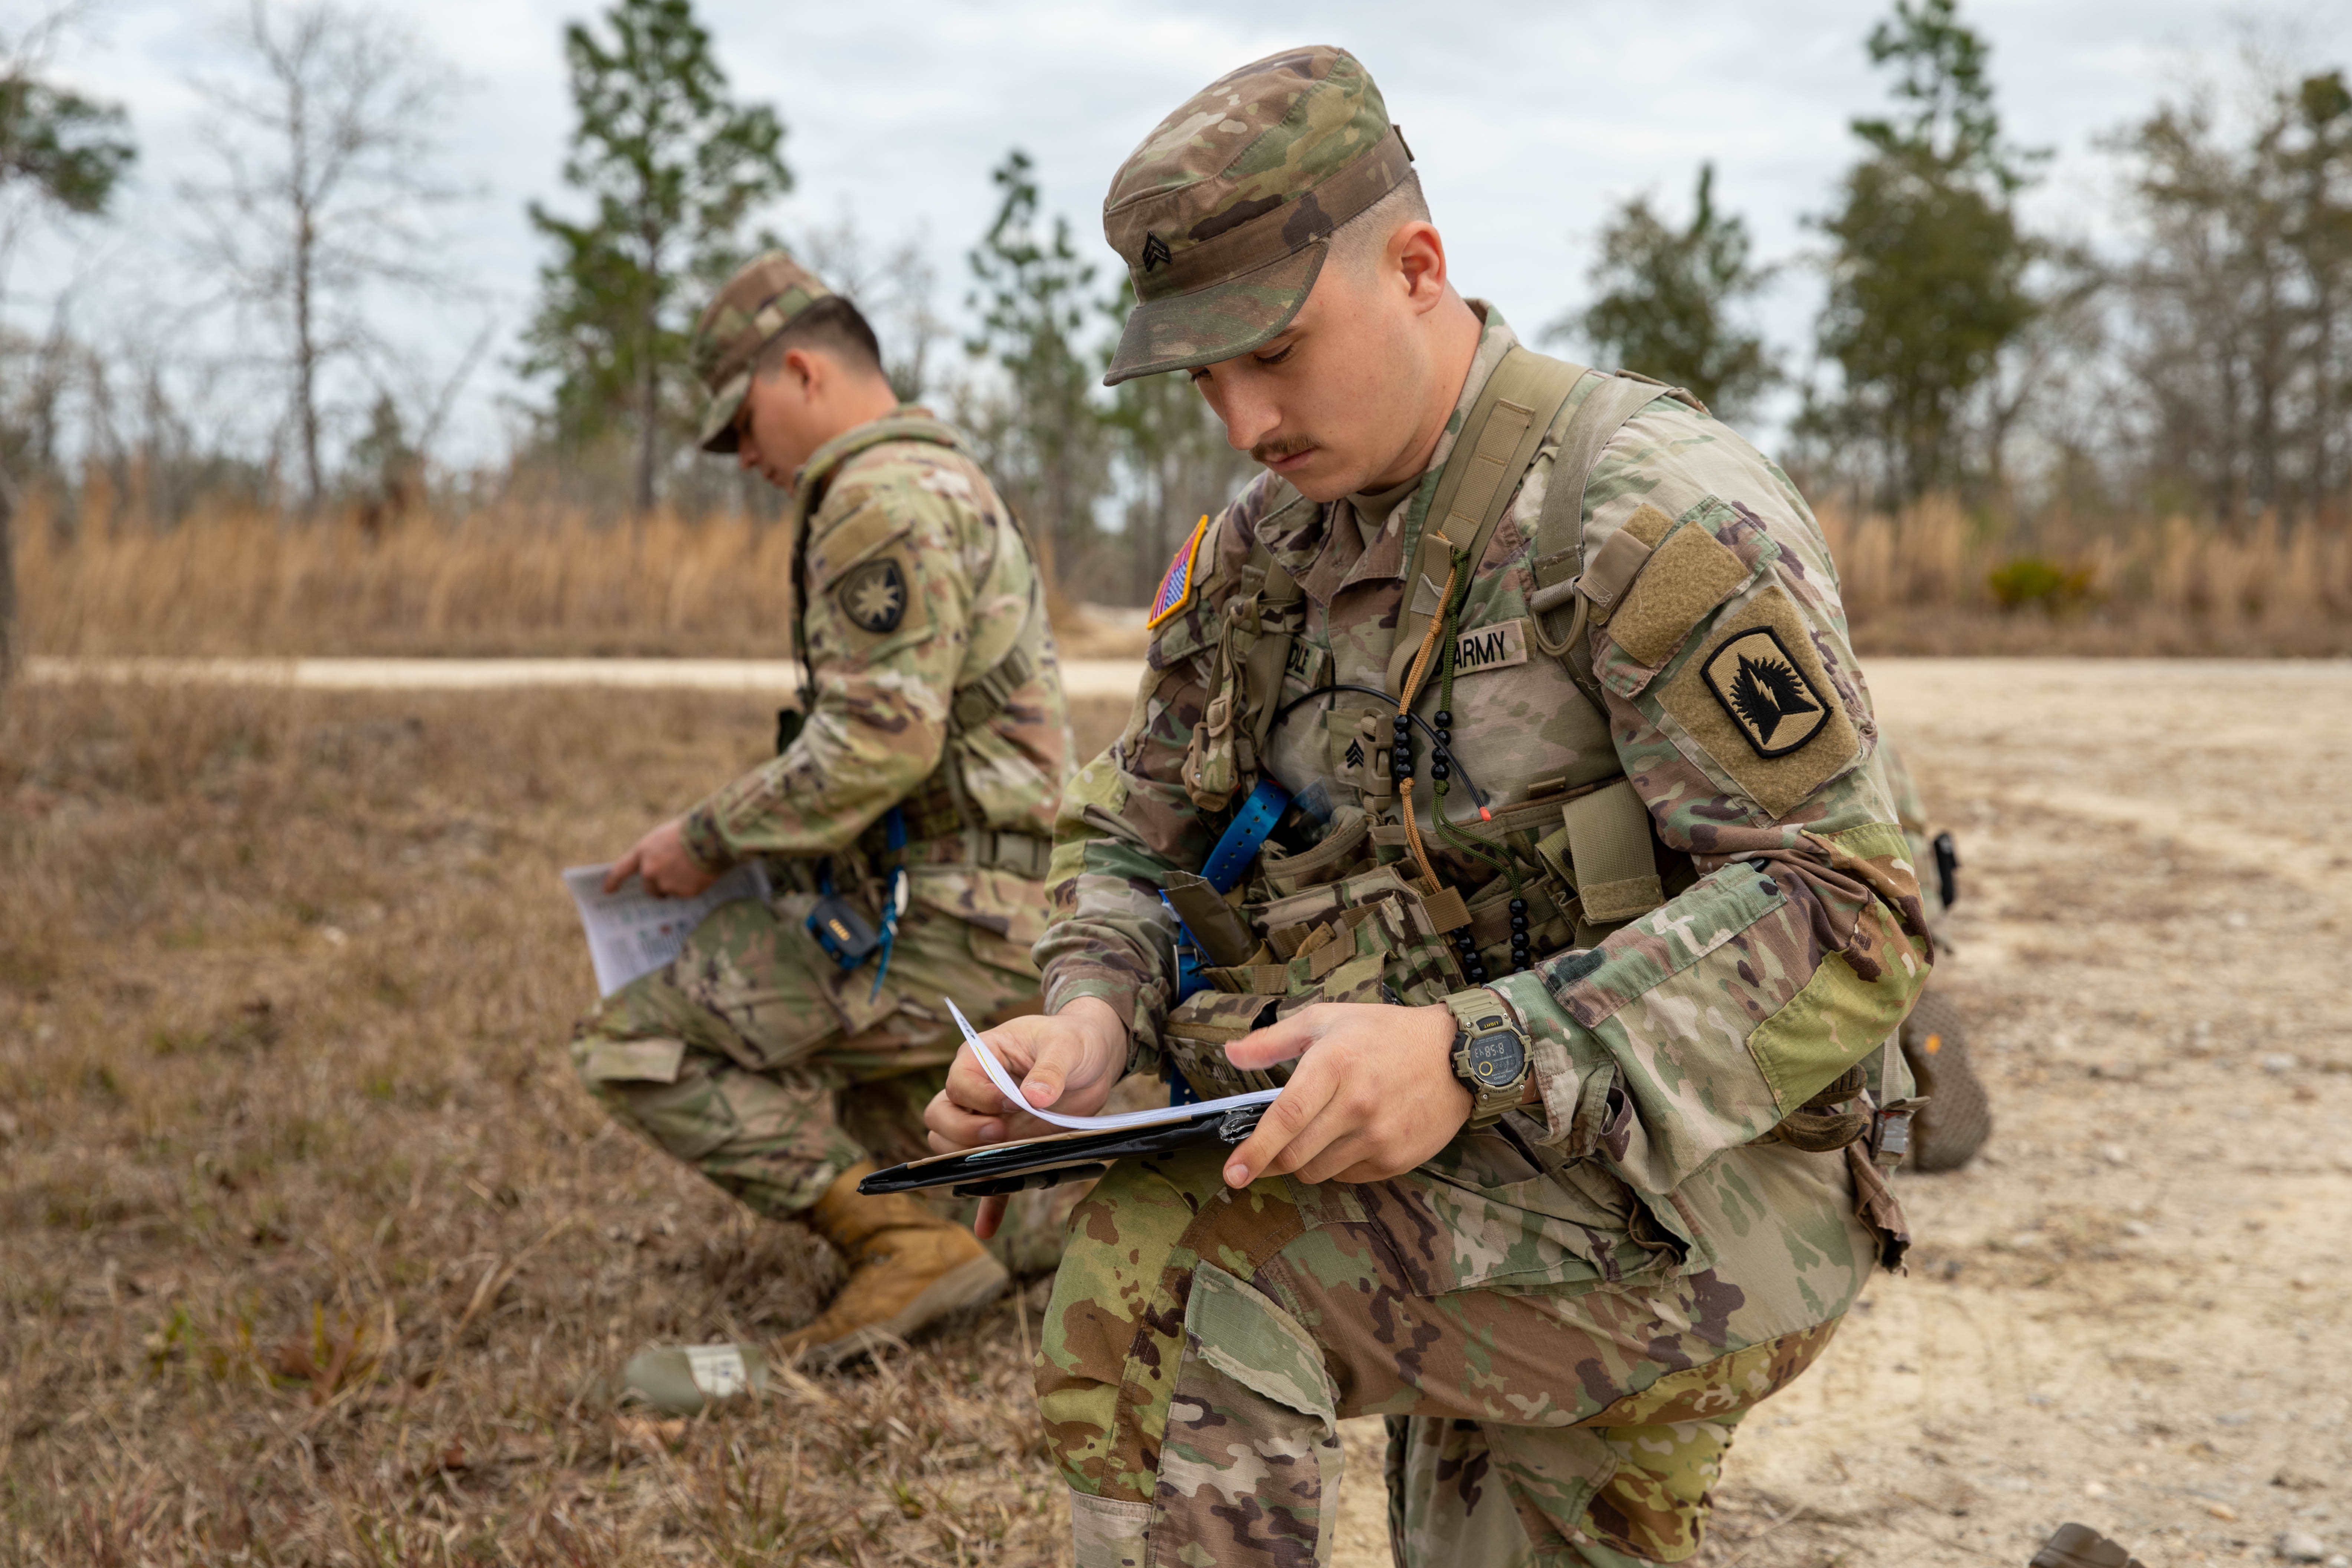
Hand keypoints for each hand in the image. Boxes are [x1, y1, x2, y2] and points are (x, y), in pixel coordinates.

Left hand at [604, 817, 720, 898]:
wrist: (713, 836)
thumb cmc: (691, 830)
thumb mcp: (665, 837)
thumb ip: (656, 854)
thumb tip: (660, 871)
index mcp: (643, 852)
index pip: (621, 870)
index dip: (613, 881)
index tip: (607, 891)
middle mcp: (650, 871)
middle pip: (649, 887)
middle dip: (658, 886)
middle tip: (673, 880)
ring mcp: (666, 883)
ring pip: (670, 891)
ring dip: (679, 885)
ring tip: (695, 868)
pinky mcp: (684, 892)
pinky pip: (687, 893)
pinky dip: (694, 886)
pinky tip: (702, 873)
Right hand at [924, 996, 1126, 1238]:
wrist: (1093, 1059)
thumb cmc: (1073, 1042)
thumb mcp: (1066, 1046)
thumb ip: (1051, 1069)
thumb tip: (1035, 1097)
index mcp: (979, 1059)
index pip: (958, 1083)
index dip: (978, 1097)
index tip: (1009, 1101)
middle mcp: (975, 1094)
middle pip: (940, 1119)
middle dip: (963, 1132)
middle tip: (1000, 1134)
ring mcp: (987, 1124)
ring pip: (952, 1150)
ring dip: (969, 1162)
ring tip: (1002, 1164)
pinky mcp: (1009, 1149)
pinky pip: (989, 1180)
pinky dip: (987, 1204)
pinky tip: (988, 1229)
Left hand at [1220, 1002, 1469, 1187]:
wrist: (1457, 1055)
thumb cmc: (1385, 1034)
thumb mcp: (1327, 1020)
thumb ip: (1274, 1040)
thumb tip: (1232, 1054)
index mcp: (1334, 1065)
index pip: (1286, 1118)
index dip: (1255, 1151)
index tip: (1232, 1173)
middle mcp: (1357, 1104)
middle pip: (1296, 1155)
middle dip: (1269, 1164)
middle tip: (1258, 1160)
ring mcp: (1379, 1136)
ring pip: (1318, 1171)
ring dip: (1304, 1161)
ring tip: (1315, 1134)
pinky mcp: (1396, 1158)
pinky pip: (1348, 1176)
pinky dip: (1336, 1164)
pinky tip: (1348, 1138)